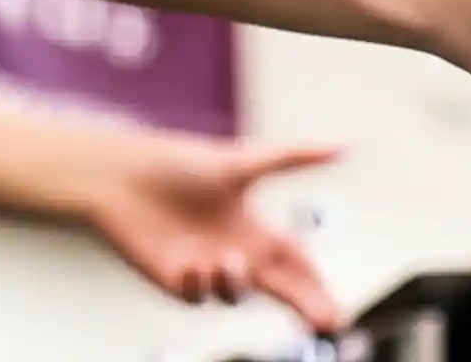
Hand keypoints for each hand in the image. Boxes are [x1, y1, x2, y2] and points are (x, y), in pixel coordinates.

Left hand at [90, 138, 341, 331]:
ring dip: (237, 284)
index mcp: (256, 228)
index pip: (297, 264)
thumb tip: (347, 145)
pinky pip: (197, 297)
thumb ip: (297, 157)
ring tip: (228, 260)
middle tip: (326, 324)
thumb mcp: (244, 161)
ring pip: (236, 295)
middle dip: (305, 307)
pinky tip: (193, 264)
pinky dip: (201, 284)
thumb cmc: (181, 164)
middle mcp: (238, 252)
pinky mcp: (177, 281)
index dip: (317, 286)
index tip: (337, 311)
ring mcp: (208, 270)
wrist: (123, 178)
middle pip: (280, 290)